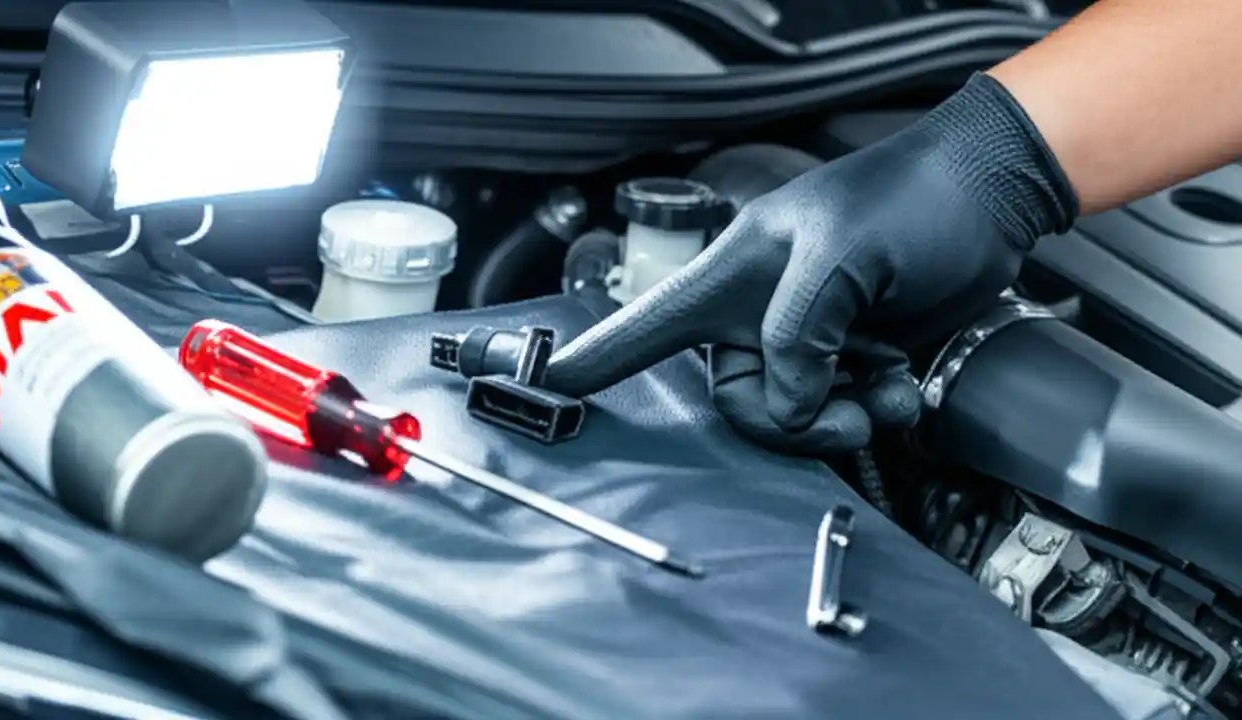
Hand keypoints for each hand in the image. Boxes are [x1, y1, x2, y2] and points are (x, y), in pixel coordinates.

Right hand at [546, 73, 1075, 455]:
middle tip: (842, 414)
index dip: (602, 358)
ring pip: (793, 414)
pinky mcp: (852, 357)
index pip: (652, 323)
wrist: (992, 199)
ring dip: (840, 418)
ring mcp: (809, 337)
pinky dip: (873, 411)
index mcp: (738, 273)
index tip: (558, 386)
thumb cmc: (915, 197)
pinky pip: (839, 410)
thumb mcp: (845, 256)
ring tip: (884, 392)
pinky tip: (901, 386)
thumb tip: (783, 404)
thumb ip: (799, 332)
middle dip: (790, 420)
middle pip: (738, 398)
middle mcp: (762, 311)